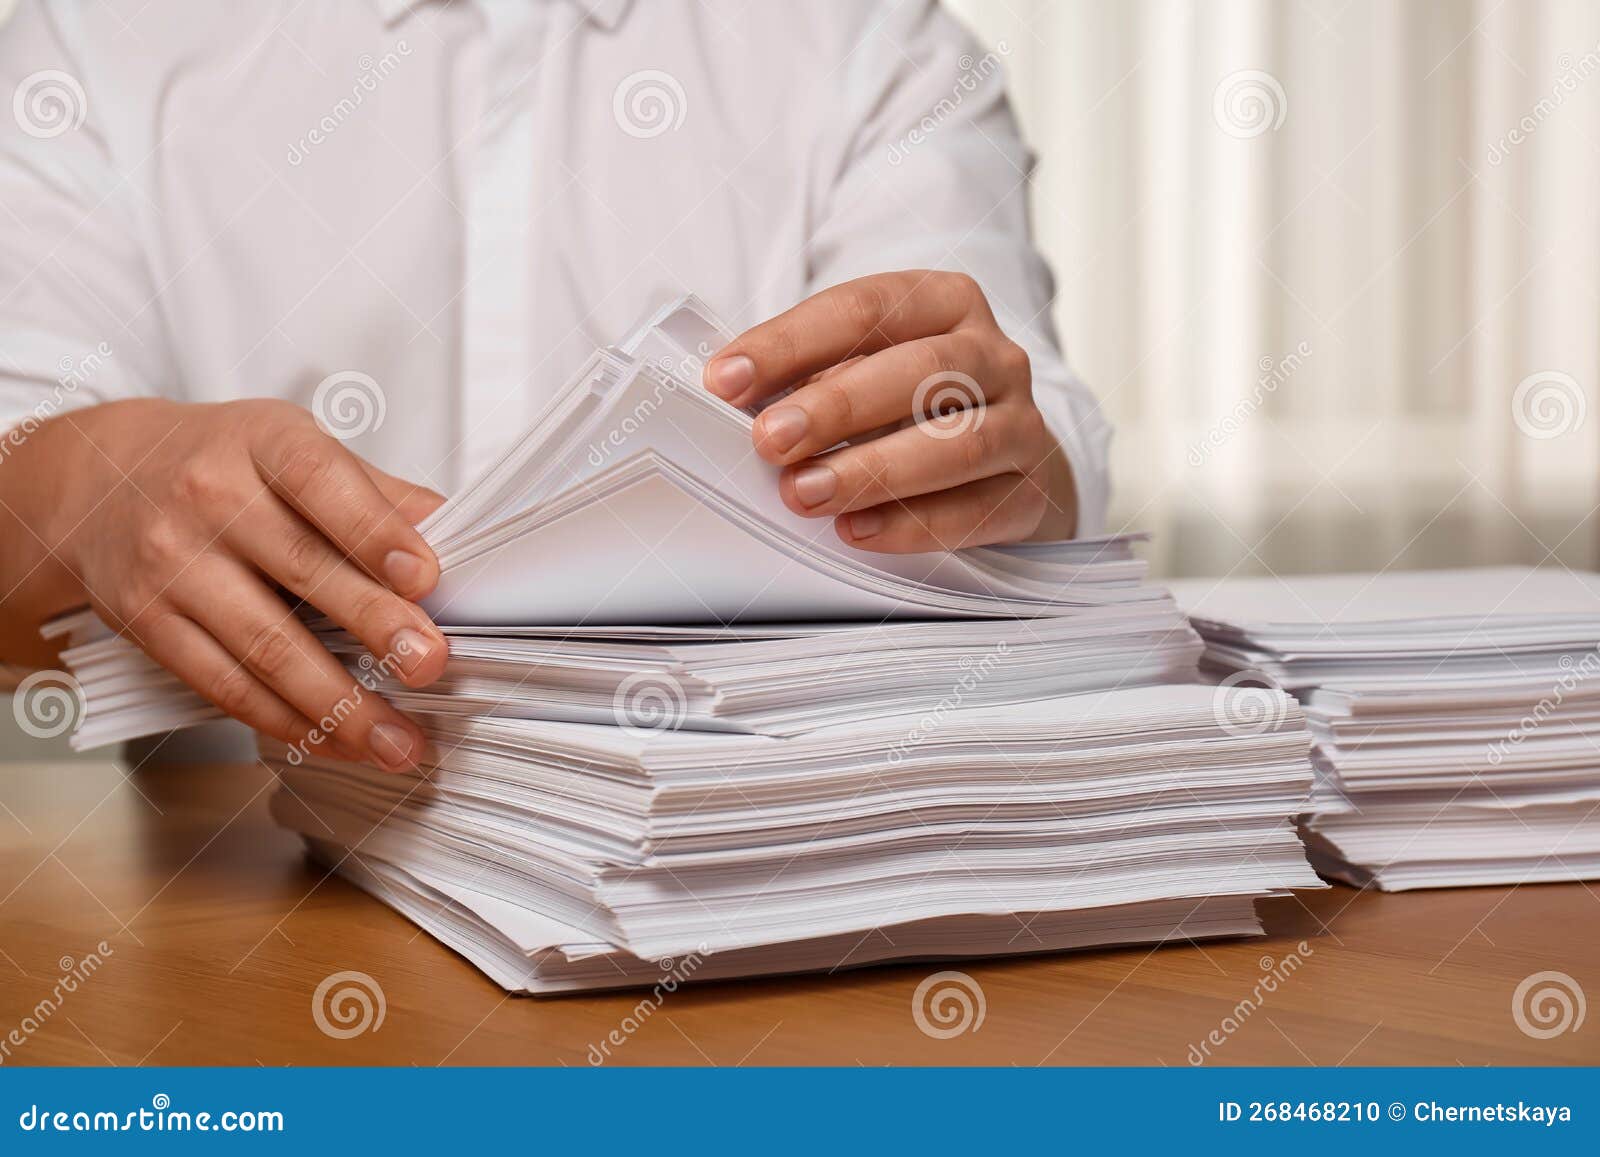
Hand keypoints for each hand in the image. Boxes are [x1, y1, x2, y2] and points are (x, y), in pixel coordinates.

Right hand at [50, 398, 447, 769]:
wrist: (95, 481)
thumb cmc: (219, 462)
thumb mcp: (290, 444)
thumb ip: (371, 489)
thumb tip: (450, 526)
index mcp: (262, 442)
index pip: (320, 480)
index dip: (375, 530)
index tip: (425, 576)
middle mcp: (211, 499)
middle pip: (302, 570)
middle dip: (373, 625)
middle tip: (429, 664)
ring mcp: (174, 566)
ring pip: (264, 647)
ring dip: (340, 704)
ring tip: (398, 740)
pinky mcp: (151, 625)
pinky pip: (226, 685)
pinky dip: (288, 723)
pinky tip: (339, 742)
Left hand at [703, 270, 1076, 550]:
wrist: (1007, 466)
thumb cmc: (914, 411)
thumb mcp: (865, 372)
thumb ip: (810, 378)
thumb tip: (733, 401)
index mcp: (945, 304)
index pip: (867, 307)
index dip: (792, 341)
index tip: (725, 380)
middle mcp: (993, 356)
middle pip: (920, 370)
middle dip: (836, 407)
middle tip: (769, 441)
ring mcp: (1022, 425)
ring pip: (956, 443)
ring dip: (873, 470)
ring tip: (804, 494)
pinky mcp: (1031, 492)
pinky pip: (977, 510)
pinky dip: (913, 524)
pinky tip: (857, 530)